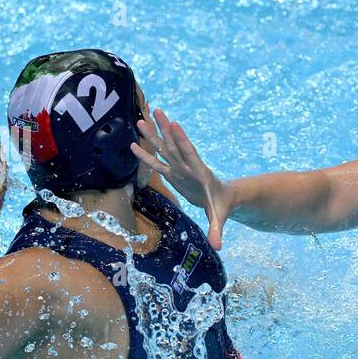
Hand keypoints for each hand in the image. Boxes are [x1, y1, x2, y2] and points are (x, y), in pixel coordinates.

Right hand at [132, 109, 233, 249]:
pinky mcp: (173, 173)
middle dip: (165, 129)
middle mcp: (188, 166)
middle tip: (156, 112)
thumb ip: (217, 230)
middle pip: (175, 145)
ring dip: (154, 135)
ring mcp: (179, 168)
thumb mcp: (219, 217)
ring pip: (165, 149)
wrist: (224, 198)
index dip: (183, 140)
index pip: (191, 154)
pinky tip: (134, 144)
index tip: (175, 124)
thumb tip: (218, 246)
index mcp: (200, 172)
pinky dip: (146, 154)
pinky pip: (157, 161)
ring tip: (142, 119)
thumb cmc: (222, 206)